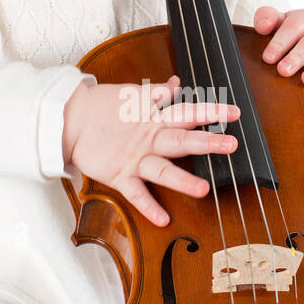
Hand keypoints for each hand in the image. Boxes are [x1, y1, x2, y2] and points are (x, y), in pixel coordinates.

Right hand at [62, 75, 239, 227]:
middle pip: (180, 140)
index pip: (187, 112)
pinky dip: (148, 207)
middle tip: (231, 145)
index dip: (210, 112)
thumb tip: (176, 84)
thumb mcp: (132, 97)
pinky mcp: (119, 175)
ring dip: (182, 180)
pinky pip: (135, 194)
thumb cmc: (102, 108)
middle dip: (206, 143)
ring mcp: (135, 158)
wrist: (68, 119)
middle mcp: (148, 138)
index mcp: (154, 117)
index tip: (235, 113)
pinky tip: (164, 219)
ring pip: (161, 170)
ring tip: (203, 190)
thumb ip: (158, 94)